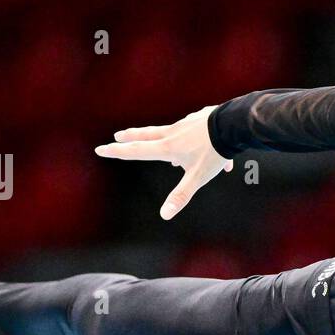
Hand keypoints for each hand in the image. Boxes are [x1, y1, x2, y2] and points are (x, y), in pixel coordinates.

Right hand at [95, 105, 234, 219]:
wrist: (233, 124)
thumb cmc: (214, 152)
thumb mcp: (197, 178)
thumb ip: (181, 196)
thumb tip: (165, 215)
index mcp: (168, 148)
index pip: (136, 151)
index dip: (117, 152)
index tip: (101, 149)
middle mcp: (173, 133)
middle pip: (146, 135)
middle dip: (131, 137)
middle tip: (118, 135)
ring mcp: (186, 124)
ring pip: (171, 133)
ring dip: (166, 141)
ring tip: (171, 155)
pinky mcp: (199, 119)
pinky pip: (195, 133)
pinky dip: (198, 143)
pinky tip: (212, 150)